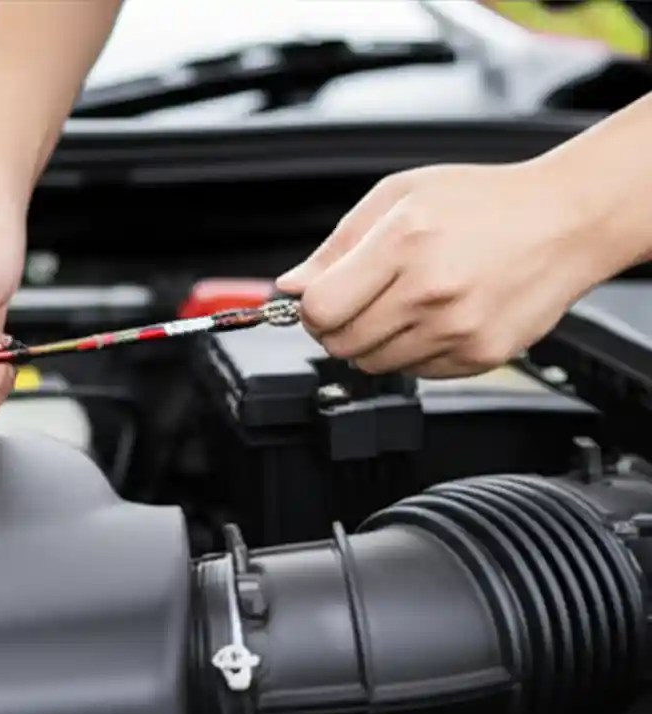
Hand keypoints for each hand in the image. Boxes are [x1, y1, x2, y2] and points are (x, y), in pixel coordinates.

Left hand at [274, 160, 618, 377]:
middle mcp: (431, 292)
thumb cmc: (485, 202)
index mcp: (404, 244)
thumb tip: (290, 288)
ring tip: (404, 302)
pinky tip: (435, 316)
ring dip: (374, 340)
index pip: (319, 308)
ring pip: (374, 365)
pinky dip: (412, 350)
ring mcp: (458, 330)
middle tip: (360, 299)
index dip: (309, 306)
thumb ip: (336, 247)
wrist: (568, 221)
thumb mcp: (399, 197)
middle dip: (336, 326)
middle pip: (340, 344)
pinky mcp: (480, 356)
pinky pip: (415, 372)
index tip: (318, 297)